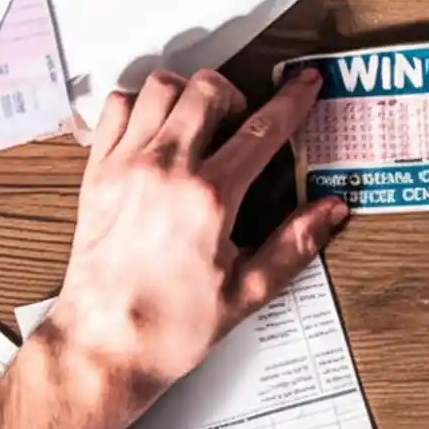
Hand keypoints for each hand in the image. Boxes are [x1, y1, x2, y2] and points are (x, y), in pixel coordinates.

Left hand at [0, 68, 347, 428]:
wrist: (103, 346)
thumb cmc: (170, 326)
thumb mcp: (248, 291)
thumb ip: (295, 243)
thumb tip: (331, 210)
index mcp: (209, 197)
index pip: (263, 128)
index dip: (292, 99)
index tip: (305, 83)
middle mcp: (165, 169)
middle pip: (208, 89)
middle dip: (236, 95)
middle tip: (244, 122)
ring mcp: (126, 165)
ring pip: (160, 87)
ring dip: (188, 93)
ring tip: (200, 121)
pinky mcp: (97, 172)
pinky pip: (116, 108)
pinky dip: (141, 105)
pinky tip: (156, 129)